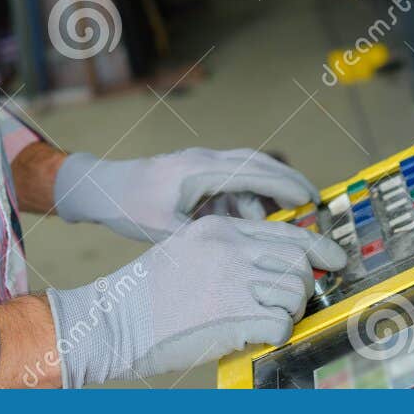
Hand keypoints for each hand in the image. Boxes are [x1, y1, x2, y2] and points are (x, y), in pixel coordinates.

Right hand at [46, 215, 345, 385]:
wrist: (115, 320)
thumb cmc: (148, 293)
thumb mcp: (187, 250)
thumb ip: (229, 249)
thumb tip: (274, 263)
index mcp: (220, 229)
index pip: (287, 232)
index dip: (319, 248)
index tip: (334, 260)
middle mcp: (231, 249)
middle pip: (300, 260)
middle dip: (307, 285)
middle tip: (299, 301)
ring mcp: (233, 282)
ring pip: (297, 292)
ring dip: (292, 311)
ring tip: (272, 319)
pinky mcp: (234, 317)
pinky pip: (282, 325)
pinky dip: (278, 334)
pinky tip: (260, 335)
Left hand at [53, 147, 317, 241]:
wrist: (100, 187)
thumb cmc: (129, 207)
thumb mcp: (166, 231)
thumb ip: (203, 238)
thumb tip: (238, 253)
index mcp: (201, 170)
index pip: (253, 172)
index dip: (285, 185)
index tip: (310, 199)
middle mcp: (204, 160)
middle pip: (256, 164)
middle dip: (286, 182)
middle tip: (312, 202)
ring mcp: (199, 164)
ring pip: (243, 173)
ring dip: (262, 194)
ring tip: (280, 220)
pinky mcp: (194, 173)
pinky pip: (228, 182)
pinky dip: (242, 198)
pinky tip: (245, 221)